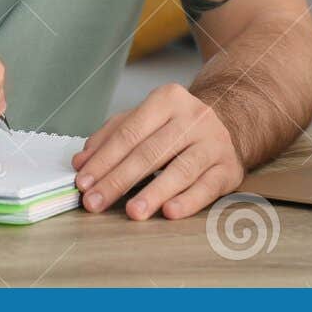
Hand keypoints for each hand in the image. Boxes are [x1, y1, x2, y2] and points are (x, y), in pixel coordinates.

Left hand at [72, 82, 243, 219]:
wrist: (230, 123)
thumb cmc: (176, 126)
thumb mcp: (143, 119)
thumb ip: (110, 136)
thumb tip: (81, 162)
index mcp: (167, 99)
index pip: (129, 133)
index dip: (104, 159)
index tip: (84, 182)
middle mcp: (193, 117)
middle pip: (150, 152)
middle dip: (119, 180)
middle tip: (96, 202)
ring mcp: (213, 142)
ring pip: (180, 169)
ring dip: (153, 193)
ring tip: (132, 212)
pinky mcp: (229, 168)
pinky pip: (206, 187)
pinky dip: (187, 201)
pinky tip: (169, 212)